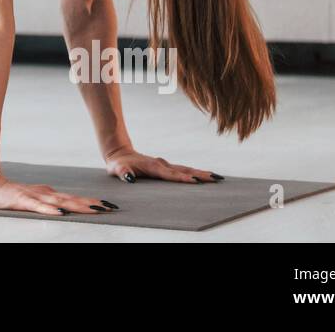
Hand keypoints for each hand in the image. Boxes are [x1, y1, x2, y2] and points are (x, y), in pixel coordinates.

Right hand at [0, 171, 120, 216]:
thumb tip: (63, 207)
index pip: (73, 198)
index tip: (107, 205)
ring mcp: (34, 197)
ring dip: (77, 206)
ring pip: (60, 202)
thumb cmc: (10, 193)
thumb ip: (47, 201)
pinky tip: (60, 213)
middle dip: (90, 204)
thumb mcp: (33, 197)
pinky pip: (38, 207)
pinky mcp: (22, 201)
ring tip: (93, 209)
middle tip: (108, 207)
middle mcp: (44, 194)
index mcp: (48, 193)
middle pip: (71, 200)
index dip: (90, 201)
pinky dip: (50, 210)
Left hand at [103, 146, 223, 183]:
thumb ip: (123, 174)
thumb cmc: (119, 165)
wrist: (120, 154)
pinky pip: (183, 170)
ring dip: (201, 173)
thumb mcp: (117, 170)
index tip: (195, 181)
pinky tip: (204, 177)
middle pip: (184, 169)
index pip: (170, 174)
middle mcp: (162, 164)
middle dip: (200, 174)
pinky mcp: (166, 167)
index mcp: (153, 167)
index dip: (181, 178)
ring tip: (216, 177)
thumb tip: (130, 179)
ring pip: (186, 168)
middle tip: (216, 178)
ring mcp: (165, 164)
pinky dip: (195, 173)